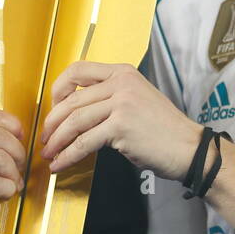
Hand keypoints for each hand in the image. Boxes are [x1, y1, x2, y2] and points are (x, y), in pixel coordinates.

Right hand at [0, 107, 25, 231]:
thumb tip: (10, 136)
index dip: (10, 122)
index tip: (19, 133)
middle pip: (0, 136)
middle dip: (18, 151)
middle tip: (19, 163)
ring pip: (2, 159)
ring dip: (14, 173)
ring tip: (12, 180)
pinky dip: (8, 190)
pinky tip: (4, 192)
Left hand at [40, 62, 199, 180]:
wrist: (188, 148)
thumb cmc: (163, 130)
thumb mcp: (137, 99)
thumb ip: (110, 98)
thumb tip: (77, 112)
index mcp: (123, 73)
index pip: (78, 70)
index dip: (58, 88)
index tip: (52, 106)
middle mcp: (121, 83)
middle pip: (72, 100)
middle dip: (52, 123)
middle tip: (45, 138)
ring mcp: (121, 104)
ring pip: (74, 121)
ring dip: (56, 141)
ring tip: (49, 154)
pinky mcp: (120, 127)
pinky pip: (84, 142)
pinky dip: (68, 155)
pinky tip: (61, 163)